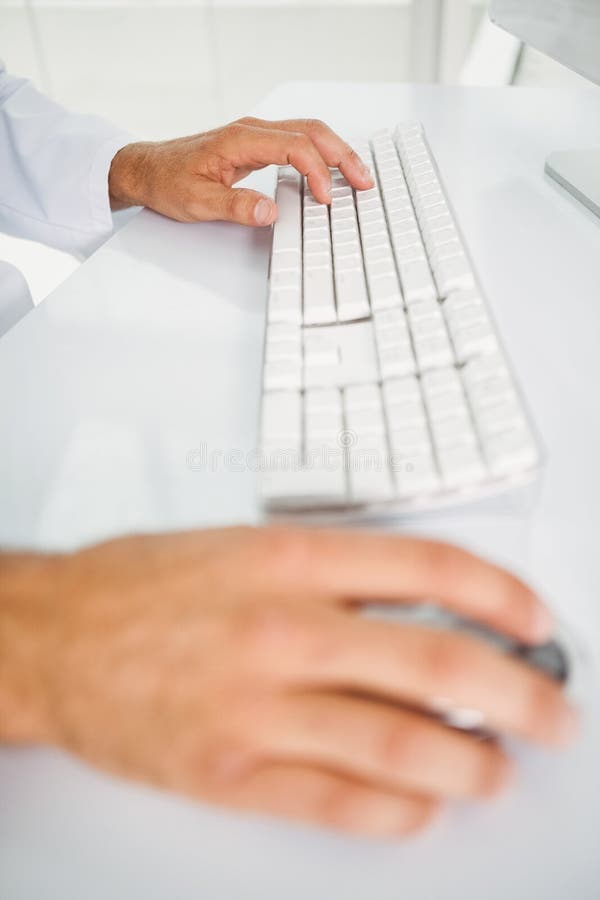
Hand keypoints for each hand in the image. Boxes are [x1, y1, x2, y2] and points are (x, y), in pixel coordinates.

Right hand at [0, 527, 575, 838]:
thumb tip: (421, 603)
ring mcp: (258, 706)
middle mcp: (282, 630)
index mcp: (288, 561)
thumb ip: (333, 573)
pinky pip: (338, 803)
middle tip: (552, 714)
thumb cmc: (145, 584)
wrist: (56, 636)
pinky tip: (422, 808)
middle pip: (434, 662)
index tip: (535, 621)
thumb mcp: (244, 546)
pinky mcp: (232, 771)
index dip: (500, 594)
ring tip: (497, 772)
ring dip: (470, 765)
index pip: (428, 569)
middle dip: (517, 693)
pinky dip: (397, 813)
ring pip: (398, 745)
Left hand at [108, 117, 373, 226]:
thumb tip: (269, 212)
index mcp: (240, 139)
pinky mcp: (255, 144)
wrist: (146, 169)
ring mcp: (255, 134)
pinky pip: (297, 142)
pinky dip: (320, 155)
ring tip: (357, 177)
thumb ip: (235, 207)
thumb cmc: (168, 182)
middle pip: (311, 131)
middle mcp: (252, 130)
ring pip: (308, 133)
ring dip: (336, 153)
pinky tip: (329, 172)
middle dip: (342, 155)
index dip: (316, 172)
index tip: (325, 199)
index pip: (294, 146)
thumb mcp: (198, 202)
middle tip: (364, 181)